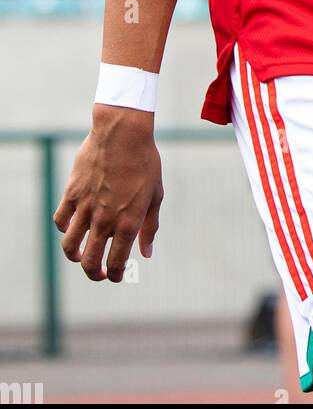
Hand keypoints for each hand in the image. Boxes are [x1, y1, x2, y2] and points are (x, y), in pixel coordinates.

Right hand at [53, 106, 163, 281]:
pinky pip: (61, 221)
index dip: (114, 275)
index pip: (115, 264)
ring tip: (81, 254)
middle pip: (90, 262)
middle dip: (94, 274)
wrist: (123, 133)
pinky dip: (65, 229)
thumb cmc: (145, 162)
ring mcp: (86, 208)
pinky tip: (74, 226)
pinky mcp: (72, 194)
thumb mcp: (155, 195)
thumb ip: (150, 227)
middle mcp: (105, 220)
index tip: (115, 275)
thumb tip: (146, 253)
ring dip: (75, 256)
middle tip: (98, 272)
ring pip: (69, 247)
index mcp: (128, 223)